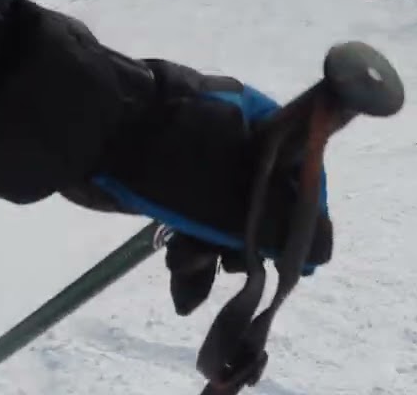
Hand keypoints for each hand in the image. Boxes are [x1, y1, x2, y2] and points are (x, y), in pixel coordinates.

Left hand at [84, 60, 332, 315]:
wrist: (92, 132)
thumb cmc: (172, 158)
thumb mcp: (230, 198)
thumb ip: (278, 227)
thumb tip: (323, 255)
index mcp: (263, 128)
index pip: (299, 180)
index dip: (295, 225)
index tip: (285, 261)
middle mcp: (239, 142)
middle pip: (260, 206)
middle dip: (242, 247)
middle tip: (232, 268)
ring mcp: (202, 160)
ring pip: (222, 220)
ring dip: (210, 257)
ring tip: (185, 272)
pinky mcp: (170, 180)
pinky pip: (193, 222)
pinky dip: (188, 253)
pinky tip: (180, 289)